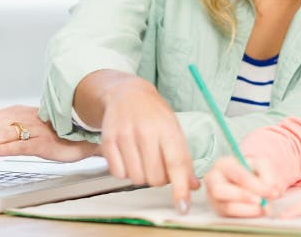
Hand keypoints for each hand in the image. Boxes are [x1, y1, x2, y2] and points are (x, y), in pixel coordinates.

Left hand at [0, 105, 99, 160]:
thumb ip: (10, 127)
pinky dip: (8, 148)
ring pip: (5, 135)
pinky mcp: (46, 144)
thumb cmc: (59, 133)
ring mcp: (37, 131)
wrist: (88, 136)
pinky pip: (23, 145)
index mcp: (22, 112)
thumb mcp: (31, 127)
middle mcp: (28, 119)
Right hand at [98, 76, 199, 212]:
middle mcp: (145, 132)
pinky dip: (126, 171)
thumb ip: (183, 158)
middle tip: (160, 165)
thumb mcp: (174, 130)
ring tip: (144, 159)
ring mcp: (124, 136)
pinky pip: (118, 173)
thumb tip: (192, 186)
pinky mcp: (107, 141)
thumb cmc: (155, 114)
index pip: (176, 164)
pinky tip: (130, 156)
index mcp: (167, 129)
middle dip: (160, 179)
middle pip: (155, 177)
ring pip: (136, 178)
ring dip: (143, 176)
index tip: (183, 206)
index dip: (180, 188)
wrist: (127, 93)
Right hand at [205, 156, 281, 216]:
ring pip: (226, 207)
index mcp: (223, 164)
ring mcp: (212, 197)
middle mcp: (212, 180)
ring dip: (248, 210)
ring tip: (264, 209)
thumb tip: (274, 192)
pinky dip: (246, 216)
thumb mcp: (261, 164)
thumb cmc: (250, 168)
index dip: (258, 186)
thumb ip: (268, 176)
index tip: (273, 193)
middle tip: (263, 203)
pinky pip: (229, 217)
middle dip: (245, 198)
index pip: (239, 176)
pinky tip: (258, 212)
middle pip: (222, 191)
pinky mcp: (217, 210)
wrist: (242, 176)